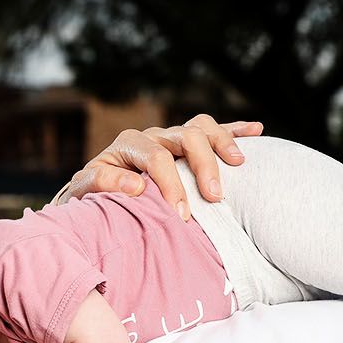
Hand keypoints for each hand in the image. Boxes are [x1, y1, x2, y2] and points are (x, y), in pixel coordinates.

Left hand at [56, 115, 263, 219]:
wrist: (93, 194)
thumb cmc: (92, 197)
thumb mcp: (86, 191)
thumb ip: (103, 183)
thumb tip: (135, 185)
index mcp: (128, 145)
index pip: (157, 158)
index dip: (172, 184)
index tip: (183, 215)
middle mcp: (153, 136)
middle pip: (186, 136)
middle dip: (203, 165)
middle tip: (215, 197)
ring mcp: (171, 138)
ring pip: (202, 127)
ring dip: (223, 142)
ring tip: (238, 163)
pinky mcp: (185, 145)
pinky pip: (214, 130)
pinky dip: (235, 130)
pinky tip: (257, 130)